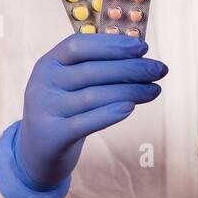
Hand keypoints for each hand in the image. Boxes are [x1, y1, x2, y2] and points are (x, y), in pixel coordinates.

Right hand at [0, 33, 167, 197]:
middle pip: (92, 71)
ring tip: (155, 90)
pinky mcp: (52, 136)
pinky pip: (85, 123)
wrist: (36, 153)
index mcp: (47, 63)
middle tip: (160, 70)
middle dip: (131, 68)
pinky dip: (110, 114)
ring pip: (94, 96)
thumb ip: (96, 67)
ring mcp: (45, 110)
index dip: (111, 44)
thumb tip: (139, 54)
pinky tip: (131, 107)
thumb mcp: (70, 84)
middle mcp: (42, 83)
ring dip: (130, 91)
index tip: (143, 47)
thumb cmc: (65, 110)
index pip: (78, 46)